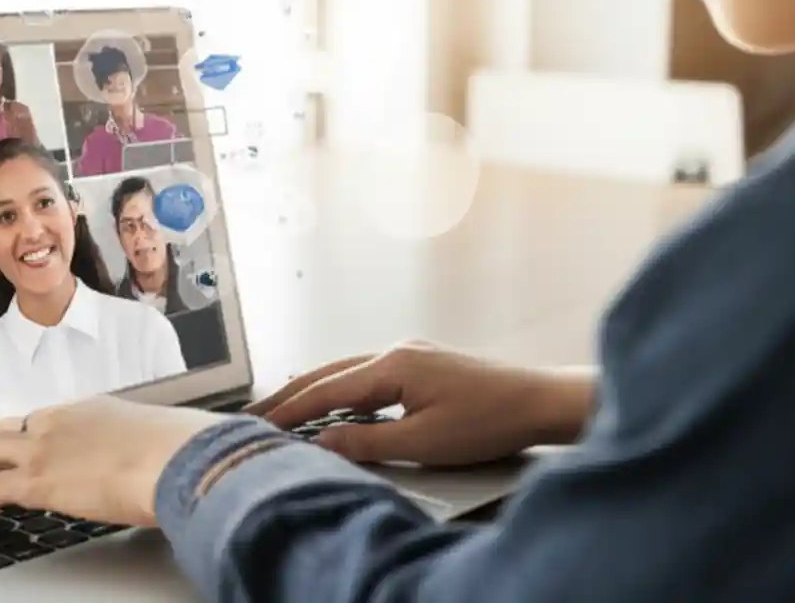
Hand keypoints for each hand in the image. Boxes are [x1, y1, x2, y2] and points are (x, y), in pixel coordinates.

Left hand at [0, 395, 222, 526]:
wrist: (182, 459)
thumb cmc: (187, 449)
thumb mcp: (168, 439)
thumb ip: (156, 447)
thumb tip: (174, 458)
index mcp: (95, 409)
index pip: (50, 419)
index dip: (37, 439)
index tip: (40, 454)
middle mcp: (63, 421)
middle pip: (8, 426)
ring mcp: (46, 449)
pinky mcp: (36, 483)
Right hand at [246, 340, 595, 465]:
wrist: (539, 401)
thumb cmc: (490, 420)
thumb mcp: (422, 443)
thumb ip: (366, 442)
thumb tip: (321, 443)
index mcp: (393, 365)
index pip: (326, 391)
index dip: (290, 412)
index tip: (258, 426)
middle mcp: (397, 351)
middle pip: (329, 373)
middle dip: (290, 395)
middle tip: (255, 414)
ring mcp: (412, 354)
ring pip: (347, 370)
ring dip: (314, 389)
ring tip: (282, 406)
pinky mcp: (425, 364)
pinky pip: (368, 373)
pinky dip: (341, 387)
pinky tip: (336, 400)